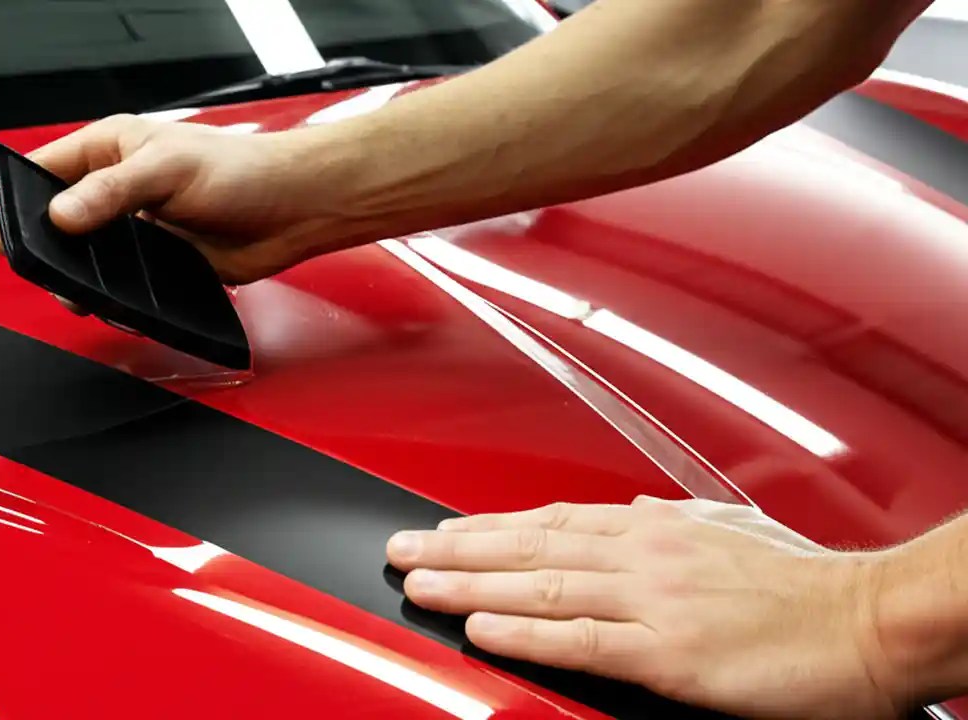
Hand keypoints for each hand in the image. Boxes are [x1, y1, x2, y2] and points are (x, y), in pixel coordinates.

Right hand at [0, 114, 356, 288]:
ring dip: (81, 279)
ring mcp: (138, 228)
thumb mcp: (167, 170)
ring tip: (82, 293)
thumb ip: (111, 192)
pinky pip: (122, 284)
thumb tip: (62, 215)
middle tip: (49, 271)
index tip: (4, 235)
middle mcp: (118, 188)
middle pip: (59, 223)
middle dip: (48, 249)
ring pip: (87, 259)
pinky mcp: (159, 263)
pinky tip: (118, 303)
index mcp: (110, 149)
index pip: (44, 172)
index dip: (17, 202)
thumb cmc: (243, 170)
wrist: (293, 210)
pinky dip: (114, 296)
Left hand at [387, 497, 906, 718]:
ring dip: (470, 586)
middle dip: (455, 549)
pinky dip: (524, 634)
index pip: (548, 520)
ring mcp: (651, 602)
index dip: (487, 526)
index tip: (442, 528)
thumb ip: (672, 518)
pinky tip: (481, 630)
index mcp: (654, 527)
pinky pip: (581, 641)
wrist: (868, 621)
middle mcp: (642, 554)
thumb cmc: (805, 582)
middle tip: (400, 549)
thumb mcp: (730, 527)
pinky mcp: (669, 654)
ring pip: (539, 589)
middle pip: (528, 548)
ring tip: (419, 584)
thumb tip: (635, 508)